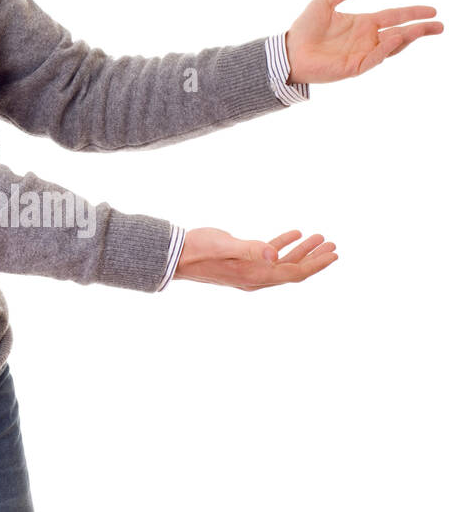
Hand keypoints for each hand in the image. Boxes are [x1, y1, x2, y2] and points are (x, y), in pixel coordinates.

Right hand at [174, 227, 337, 290]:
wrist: (176, 255)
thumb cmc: (199, 249)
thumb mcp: (225, 246)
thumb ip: (250, 249)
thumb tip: (275, 255)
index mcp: (255, 275)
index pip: (294, 272)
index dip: (316, 264)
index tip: (334, 254)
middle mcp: (256, 277)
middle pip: (293, 270)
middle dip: (315, 258)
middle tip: (334, 246)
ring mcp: (249, 270)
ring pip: (284, 263)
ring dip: (302, 251)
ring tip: (320, 237)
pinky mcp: (242, 261)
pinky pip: (269, 256)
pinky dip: (284, 245)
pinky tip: (295, 234)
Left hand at [285, 0, 442, 84]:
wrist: (289, 51)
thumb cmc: (305, 29)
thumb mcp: (324, 3)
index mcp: (363, 23)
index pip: (394, 16)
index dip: (413, 13)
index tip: (432, 10)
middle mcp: (367, 39)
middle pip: (400, 33)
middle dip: (420, 29)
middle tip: (440, 26)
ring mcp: (362, 53)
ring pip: (391, 46)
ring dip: (406, 38)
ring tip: (422, 29)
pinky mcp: (354, 66)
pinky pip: (374, 58)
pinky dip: (386, 49)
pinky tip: (396, 38)